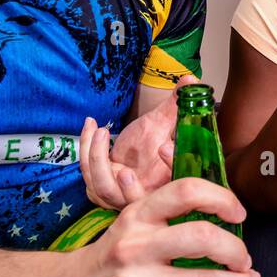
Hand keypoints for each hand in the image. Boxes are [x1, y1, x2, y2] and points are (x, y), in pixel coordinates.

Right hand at [67, 177, 259, 276]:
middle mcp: (136, 244)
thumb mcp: (132, 222)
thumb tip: (218, 200)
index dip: (221, 199)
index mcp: (139, 215)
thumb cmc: (113, 255)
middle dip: (236, 250)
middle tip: (245, 260)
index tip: (238, 214)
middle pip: (202, 238)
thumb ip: (169, 209)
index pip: (186, 192)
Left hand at [79, 74, 199, 209]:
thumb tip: (190, 79)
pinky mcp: (100, 189)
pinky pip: (88, 174)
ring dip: (94, 155)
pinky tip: (91, 126)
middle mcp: (144, 196)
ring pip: (101, 186)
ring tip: (99, 129)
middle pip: (128, 197)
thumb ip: (177, 103)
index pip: (173, 186)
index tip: (164, 145)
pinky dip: (86, 149)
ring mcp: (119, 196)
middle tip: (107, 139)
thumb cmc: (154, 138)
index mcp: (167, 184)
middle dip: (116, 175)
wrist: (138, 148)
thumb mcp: (165, 120)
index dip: (170, 168)